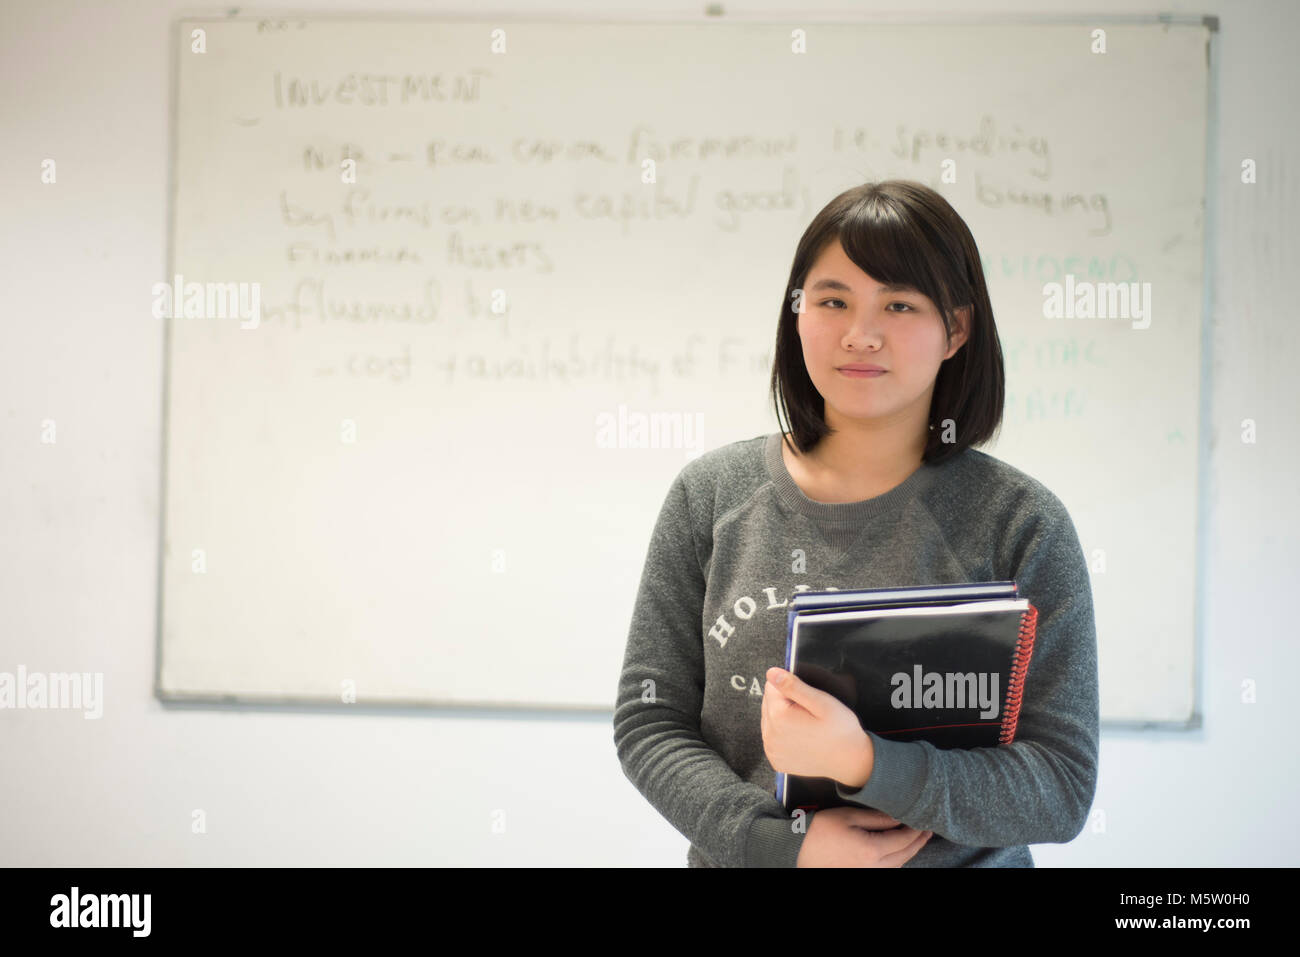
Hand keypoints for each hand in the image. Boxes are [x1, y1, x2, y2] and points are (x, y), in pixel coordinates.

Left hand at [761, 667, 872, 785]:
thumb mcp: (821, 702)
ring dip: (783, 716)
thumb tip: (772, 673)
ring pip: (769, 719)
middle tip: (810, 712)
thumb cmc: (840, 730)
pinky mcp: (776, 759)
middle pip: (768, 702)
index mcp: (779, 717)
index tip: (807, 698)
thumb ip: (794, 686)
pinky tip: (801, 735)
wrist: (850, 761)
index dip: (791, 686)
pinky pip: (773, 737)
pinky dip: (783, 733)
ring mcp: (772, 749)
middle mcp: (770, 735)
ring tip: (806, 724)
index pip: (772, 685)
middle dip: (785, 701)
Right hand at [796, 807, 933, 867]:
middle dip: (918, 842)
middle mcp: (874, 867)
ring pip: (899, 864)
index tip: (925, 820)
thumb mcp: (848, 816)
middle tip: (929, 830)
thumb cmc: (821, 831)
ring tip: (918, 839)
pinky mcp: (862, 874)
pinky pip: (888, 868)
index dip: (916, 830)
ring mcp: (869, 874)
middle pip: (905, 854)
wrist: (798, 852)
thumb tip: (898, 817)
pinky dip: (899, 858)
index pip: (904, 839)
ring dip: (910, 851)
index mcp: (872, 850)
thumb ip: (876, 818)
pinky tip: (900, 850)